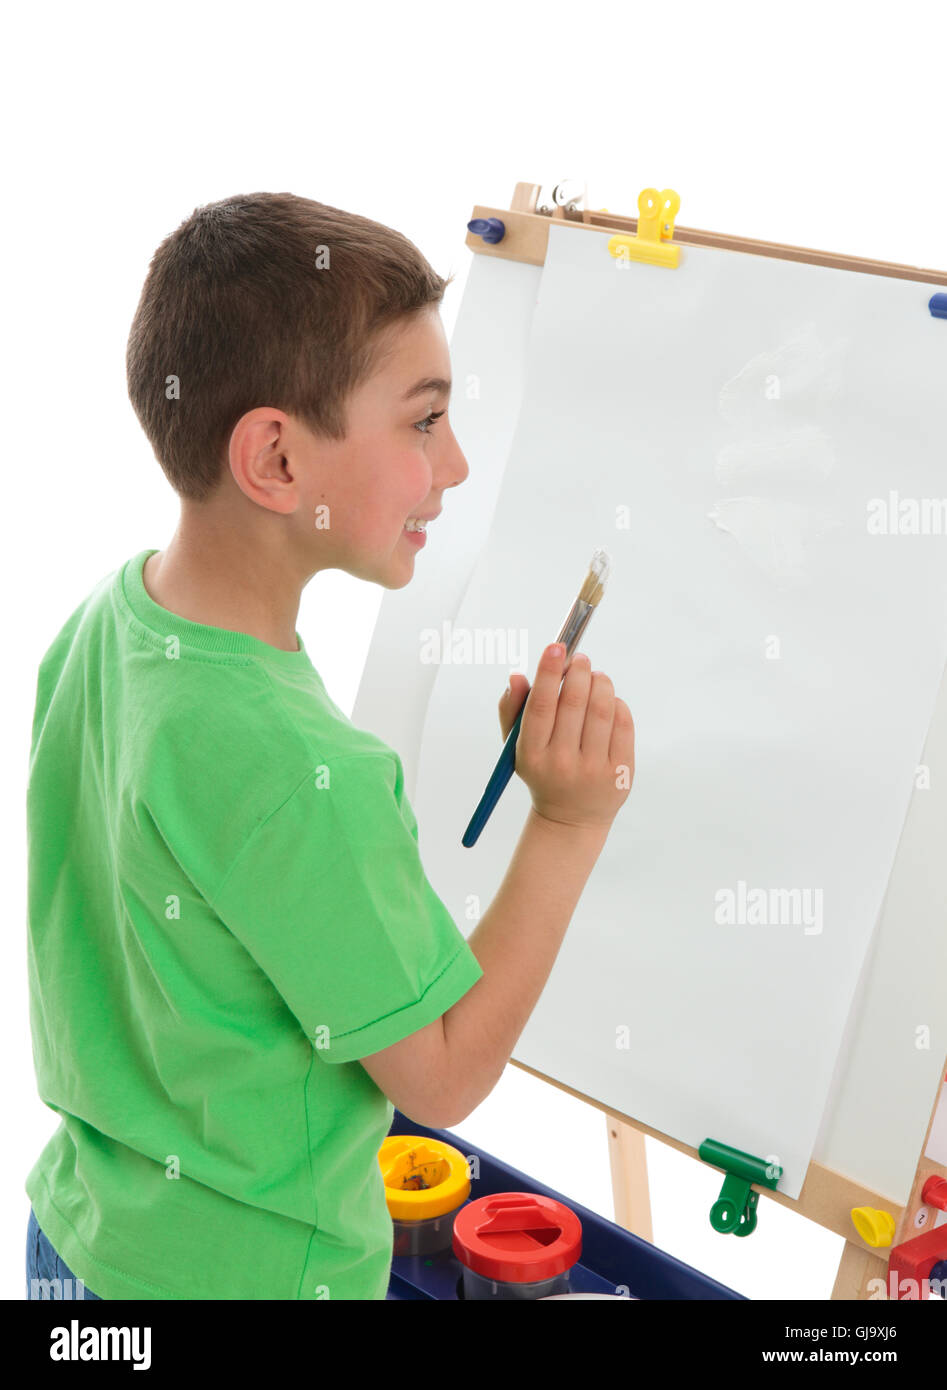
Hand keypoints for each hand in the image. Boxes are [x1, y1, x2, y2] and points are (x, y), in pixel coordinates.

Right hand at [498, 645, 634, 830]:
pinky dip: (616, 702)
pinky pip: (623, 723)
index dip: (548, 672)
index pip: (540, 706)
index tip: (556, 647)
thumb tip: (516, 676)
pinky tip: (608, 700)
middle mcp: (562, 764)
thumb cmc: (542, 770)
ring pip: (602, 709)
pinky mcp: (620, 773)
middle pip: (574, 703)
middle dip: (578, 671)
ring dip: (600, 682)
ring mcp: (594, 770)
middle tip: (579, 659)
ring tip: (595, 676)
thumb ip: (512, 710)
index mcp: (531, 755)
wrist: (571, 818)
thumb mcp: (517, 747)